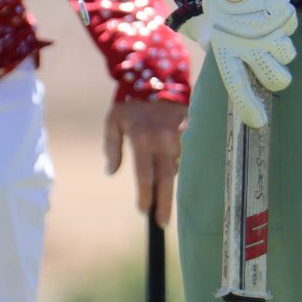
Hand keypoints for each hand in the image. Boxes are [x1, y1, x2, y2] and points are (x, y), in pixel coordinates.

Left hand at [103, 94, 187, 226]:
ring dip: (169, 179)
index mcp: (142, 139)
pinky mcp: (190, 132)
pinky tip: (173, 166)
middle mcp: (163, 140)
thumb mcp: (113, 122)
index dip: (146, 196)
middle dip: (165, 203)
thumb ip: (112, 147)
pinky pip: (187, 154)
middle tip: (162, 223)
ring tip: (161, 183)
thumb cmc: (129, 103)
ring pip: (177, 166)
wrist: (156, 77)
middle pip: (166, 179)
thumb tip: (111, 171)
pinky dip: (180, 163)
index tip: (144, 211)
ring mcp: (180, 136)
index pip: (145, 175)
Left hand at [181, 0, 296, 128]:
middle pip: (277, 79)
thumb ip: (221, 41)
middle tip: (273, 70)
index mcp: (225, 45)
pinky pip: (291, 30)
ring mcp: (270, 31)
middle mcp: (249, 43)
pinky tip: (272, 11)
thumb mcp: (213, 18)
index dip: (248, 107)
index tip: (258, 123)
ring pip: (288, 55)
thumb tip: (226, 57)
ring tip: (267, 30)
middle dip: (278, 78)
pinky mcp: (286, 17)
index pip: (236, 85)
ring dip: (281, 47)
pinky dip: (284, 24)